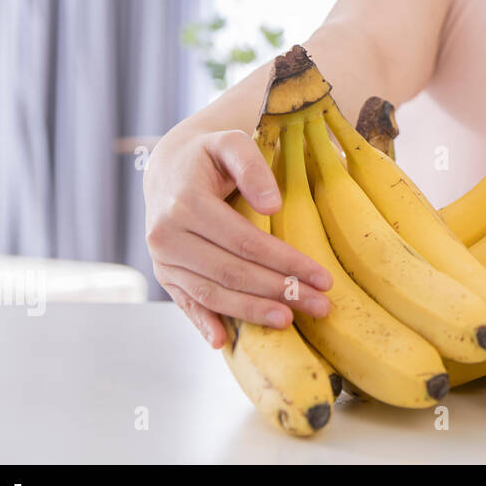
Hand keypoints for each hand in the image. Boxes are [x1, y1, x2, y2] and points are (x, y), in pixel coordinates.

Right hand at [143, 129, 333, 348]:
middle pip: (232, 272)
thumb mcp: (231, 143)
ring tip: (291, 321)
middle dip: (279, 291)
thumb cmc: (210, 154)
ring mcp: (163, 259)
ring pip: (212, 292)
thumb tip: (273, 205)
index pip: (245, 241)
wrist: (169, 168)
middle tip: (321, 306)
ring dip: (252, 311)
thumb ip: (252, 166)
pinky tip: (223, 342)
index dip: (285, 261)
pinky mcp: (165, 274)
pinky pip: (186, 302)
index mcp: (184, 203)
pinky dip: (203, 323)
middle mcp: (166, 236)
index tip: (323, 276)